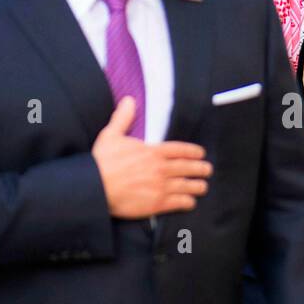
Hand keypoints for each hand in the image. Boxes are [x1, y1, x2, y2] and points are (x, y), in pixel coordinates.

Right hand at [92, 96, 212, 218]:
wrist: (95, 187)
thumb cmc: (101, 162)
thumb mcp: (111, 135)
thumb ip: (123, 118)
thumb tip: (129, 100)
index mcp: (153, 151)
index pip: (181, 150)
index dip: (193, 152)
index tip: (201, 154)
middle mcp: (161, 168)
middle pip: (189, 168)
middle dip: (201, 169)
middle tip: (207, 170)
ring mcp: (161, 186)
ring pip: (188, 186)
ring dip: (198, 186)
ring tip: (203, 187)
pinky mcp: (157, 203)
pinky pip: (180, 202)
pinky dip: (188, 202)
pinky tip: (190, 202)